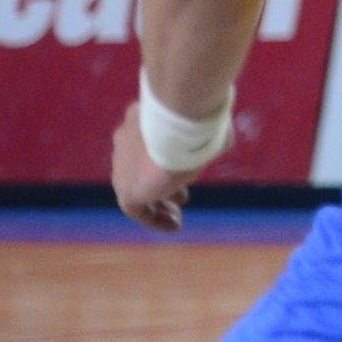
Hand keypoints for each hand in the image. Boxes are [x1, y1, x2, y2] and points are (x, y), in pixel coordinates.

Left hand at [110, 105, 206, 231]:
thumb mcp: (207, 122)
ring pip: (137, 189)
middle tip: (181, 196)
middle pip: (140, 168)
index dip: (165, 158)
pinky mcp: (128, 191)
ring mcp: (122, 168)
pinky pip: (138, 210)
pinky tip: (174, 226)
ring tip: (177, 217)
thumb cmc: (199, 115)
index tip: (183, 171)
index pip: (148, 143)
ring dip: (157, 203)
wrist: (178, 120)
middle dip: (160, 182)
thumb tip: (219, 141)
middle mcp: (125, 142)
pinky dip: (155, 218)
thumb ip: (207, 134)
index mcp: (139, 120)